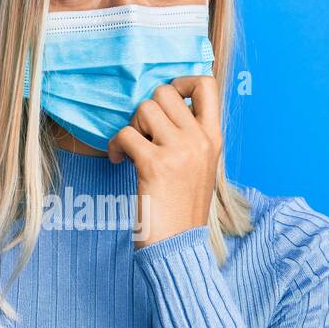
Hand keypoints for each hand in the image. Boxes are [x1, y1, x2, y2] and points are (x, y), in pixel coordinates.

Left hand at [108, 75, 220, 247]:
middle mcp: (200, 140)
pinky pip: (125, 134)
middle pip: (164, 92)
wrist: (178, 246)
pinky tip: (118, 160)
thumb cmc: (182, 209)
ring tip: (131, 150)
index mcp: (214, 138)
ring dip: (131, 126)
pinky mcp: (154, 165)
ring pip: (143, 108)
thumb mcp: (200, 167)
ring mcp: (179, 151)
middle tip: (142, 135)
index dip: (181, 81)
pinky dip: (115, 145)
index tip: (167, 99)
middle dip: (146, 110)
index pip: (206, 84)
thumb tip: (165, 107)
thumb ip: (191, 137)